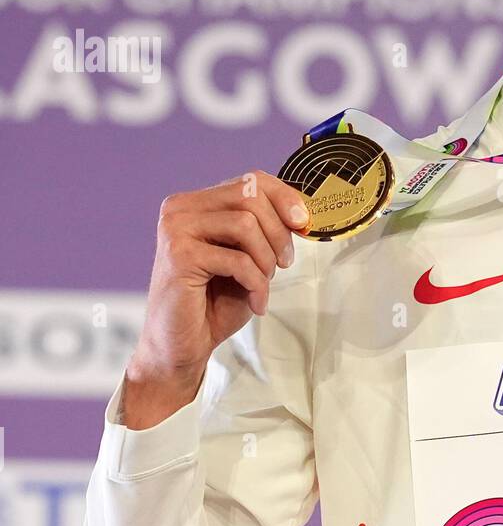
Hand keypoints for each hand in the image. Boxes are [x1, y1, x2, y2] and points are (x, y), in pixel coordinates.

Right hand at [122, 171, 309, 427]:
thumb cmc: (215, 302)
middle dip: (279, 233)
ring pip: (245, 224)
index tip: (303, 223)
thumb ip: (265, 230)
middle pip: (251, 198)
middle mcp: (180, 209)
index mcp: (196, 203)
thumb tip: (300, 212)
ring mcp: (176, 230)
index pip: (251, 180)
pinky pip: (238, 260)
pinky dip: (257, 284)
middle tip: (283, 265)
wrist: (181, 345)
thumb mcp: (248, 257)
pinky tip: (256, 303)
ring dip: (267, 260)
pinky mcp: (179, 256)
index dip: (285, 198)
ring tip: (264, 285)